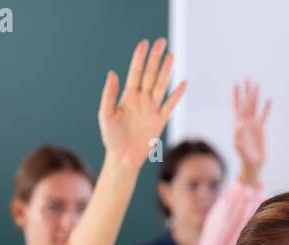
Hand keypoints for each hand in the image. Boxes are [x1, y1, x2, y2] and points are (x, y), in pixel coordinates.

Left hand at [98, 38, 185, 169]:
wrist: (122, 158)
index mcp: (128, 96)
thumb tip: (112, 73)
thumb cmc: (111, 137)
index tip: (144, 44)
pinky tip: (183, 83)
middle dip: (155, 58)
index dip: (140, 58)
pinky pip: (170, 105)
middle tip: (161, 41)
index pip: (135, 72)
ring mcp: (152, 109)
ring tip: (171, 56)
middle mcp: (141, 100)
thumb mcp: (105, 115)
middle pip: (150, 74)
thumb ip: (109, 94)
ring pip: (161, 85)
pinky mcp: (160, 121)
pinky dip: (177, 95)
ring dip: (166, 71)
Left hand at [232, 80, 269, 185]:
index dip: (236, 96)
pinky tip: (269, 99)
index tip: (235, 84)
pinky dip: (267, 108)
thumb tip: (239, 123)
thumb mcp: (239, 146)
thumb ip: (238, 135)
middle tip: (246, 78)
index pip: (237, 107)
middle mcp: (246, 122)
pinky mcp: (262, 129)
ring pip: (255, 106)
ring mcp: (254, 124)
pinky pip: (265, 115)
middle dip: (246, 91)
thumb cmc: (244, 157)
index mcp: (239, 125)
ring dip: (256, 96)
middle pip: (246, 103)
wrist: (253, 164)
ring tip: (256, 84)